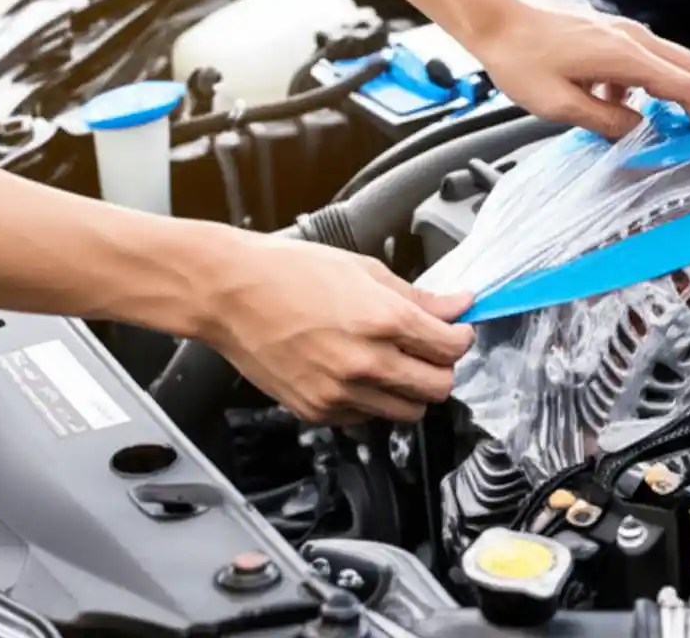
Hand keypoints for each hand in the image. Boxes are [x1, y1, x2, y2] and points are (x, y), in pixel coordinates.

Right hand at [196, 234, 473, 424]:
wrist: (228, 292)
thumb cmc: (287, 272)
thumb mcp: (363, 270)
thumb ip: (418, 296)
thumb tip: (458, 304)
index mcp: (383, 320)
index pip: (452, 348)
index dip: (461, 338)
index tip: (456, 332)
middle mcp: (365, 363)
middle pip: (438, 388)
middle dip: (441, 369)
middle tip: (429, 350)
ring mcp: (340, 392)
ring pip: (408, 412)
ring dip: (410, 391)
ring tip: (393, 362)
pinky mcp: (317, 410)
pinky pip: (367, 418)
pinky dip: (373, 401)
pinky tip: (358, 373)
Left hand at [467, 0, 689, 138]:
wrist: (496, 20)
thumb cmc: (520, 57)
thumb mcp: (559, 105)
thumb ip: (605, 121)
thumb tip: (636, 131)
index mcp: (625, 55)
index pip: (683, 84)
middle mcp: (631, 38)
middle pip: (689, 66)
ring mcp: (621, 32)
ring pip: (668, 62)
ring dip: (672, 93)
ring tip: (662, 126)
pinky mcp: (608, 33)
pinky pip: (642, 60)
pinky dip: (645, 85)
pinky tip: (619, 107)